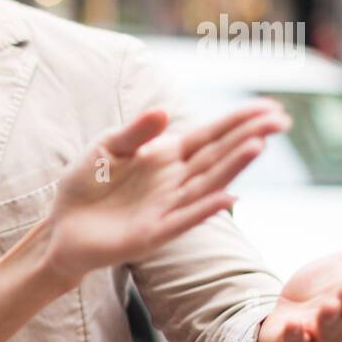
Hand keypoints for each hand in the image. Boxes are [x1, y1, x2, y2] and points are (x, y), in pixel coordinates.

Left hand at [44, 100, 290, 282]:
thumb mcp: (106, 148)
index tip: (270, 107)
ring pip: (206, 185)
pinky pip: (182, 220)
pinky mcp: (151, 234)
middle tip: (281, 120)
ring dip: (232, 167)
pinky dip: (203, 210)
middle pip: (217, 156)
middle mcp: (174, 181)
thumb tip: (165, 111)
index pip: (209, 136)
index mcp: (166, 156)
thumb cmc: (86, 185)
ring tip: (258, 145)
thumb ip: (134, 133)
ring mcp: (166, 208)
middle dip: (248, 137)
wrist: (61, 226)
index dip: (238, 122)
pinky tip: (227, 197)